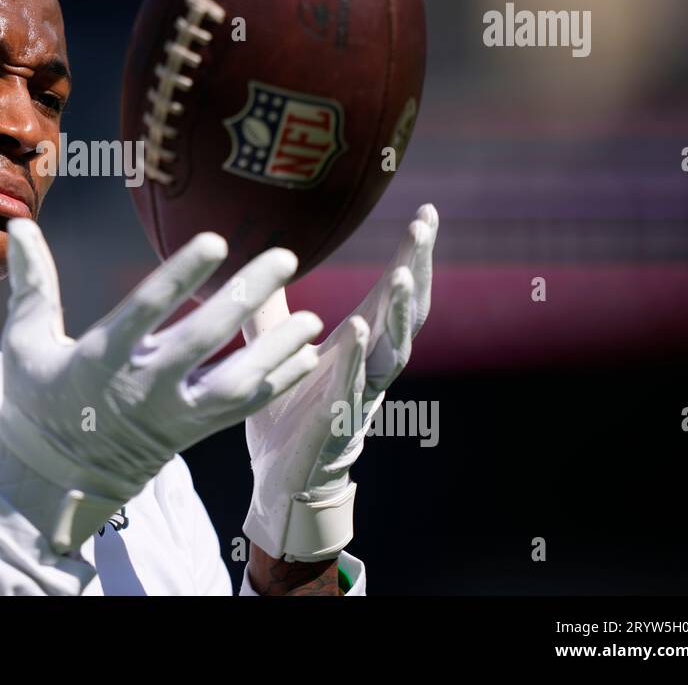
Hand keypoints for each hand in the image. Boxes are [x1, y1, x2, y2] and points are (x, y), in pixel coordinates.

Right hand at [0, 218, 324, 553]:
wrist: (53, 482)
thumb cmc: (37, 401)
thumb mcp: (26, 342)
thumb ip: (33, 282)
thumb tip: (19, 224)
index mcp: (99, 359)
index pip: (145, 310)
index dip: (180, 276)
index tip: (215, 242)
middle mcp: (140, 387)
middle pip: (202, 338)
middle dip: (245, 297)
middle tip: (286, 258)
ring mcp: (170, 414)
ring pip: (233, 382)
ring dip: (275, 350)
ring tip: (313, 317)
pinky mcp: (190, 433)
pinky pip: (240, 410)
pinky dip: (275, 383)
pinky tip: (305, 355)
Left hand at [241, 203, 438, 560]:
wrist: (282, 476)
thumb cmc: (288, 413)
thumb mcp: (277, 352)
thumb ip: (271, 313)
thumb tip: (260, 267)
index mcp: (363, 343)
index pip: (396, 291)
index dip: (414, 254)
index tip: (427, 212)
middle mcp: (371, 364)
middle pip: (408, 312)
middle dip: (418, 270)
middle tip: (423, 228)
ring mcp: (360, 393)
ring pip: (393, 348)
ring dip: (397, 310)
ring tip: (400, 272)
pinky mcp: (338, 419)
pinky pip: (353, 384)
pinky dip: (356, 355)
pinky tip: (358, 326)